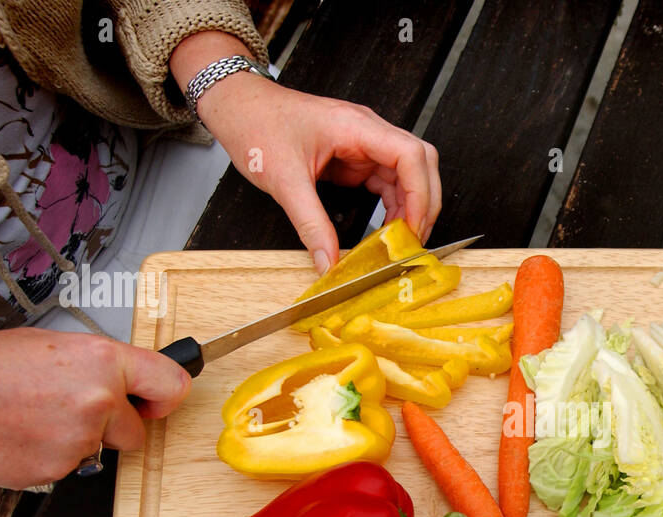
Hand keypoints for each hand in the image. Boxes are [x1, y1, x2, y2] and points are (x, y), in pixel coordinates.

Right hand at [0, 330, 190, 487]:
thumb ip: (100, 366)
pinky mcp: (63, 468)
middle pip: (137, 430)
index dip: (166, 397)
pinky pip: (73, 466)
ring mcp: (82, 437)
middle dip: (115, 426)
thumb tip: (127, 381)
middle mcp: (100, 399)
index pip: (170, 382)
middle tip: (74, 411)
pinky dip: (54, 456)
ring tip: (37, 417)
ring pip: (102, 449)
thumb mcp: (52, 346)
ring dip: (80, 440)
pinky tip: (26, 435)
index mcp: (102, 360)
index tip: (159, 402)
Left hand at [172, 34, 440, 274]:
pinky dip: (393, 207)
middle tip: (415, 241)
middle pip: (419, 163)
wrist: (237, 107)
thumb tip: (329, 263)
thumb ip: (310, 225)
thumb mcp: (284, 180)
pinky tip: (387, 229)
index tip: (412, 229)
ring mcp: (363, 144)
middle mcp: (367, 132)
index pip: (410, 155)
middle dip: (425, 203)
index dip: (420, 194)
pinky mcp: (355, 157)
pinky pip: (387, 182)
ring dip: (410, 208)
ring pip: (407, 175)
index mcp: (356, 126)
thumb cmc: (256, 125)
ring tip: (402, 242)